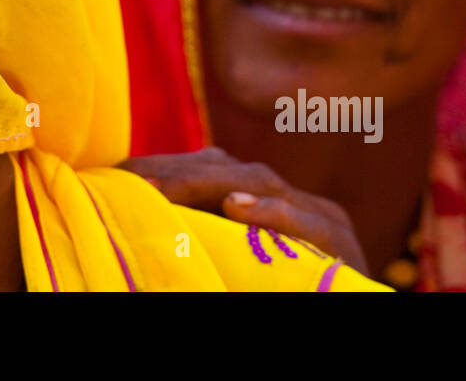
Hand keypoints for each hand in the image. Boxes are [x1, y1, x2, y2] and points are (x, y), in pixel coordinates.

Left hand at [120, 147, 369, 274]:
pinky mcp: (341, 246)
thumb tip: (147, 215)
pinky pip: (306, 224)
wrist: (345, 300)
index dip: (169, 166)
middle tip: (128, 180)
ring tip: (161, 190)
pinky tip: (235, 208)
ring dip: (208, 183)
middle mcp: (298, 199)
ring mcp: (323, 218)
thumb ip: (213, 230)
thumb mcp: (242, 257)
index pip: (215, 167)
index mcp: (273, 200)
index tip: (121, 172)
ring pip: (263, 184)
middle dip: (177, 171)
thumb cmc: (287, 285)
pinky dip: (270, 214)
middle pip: (232, 169)